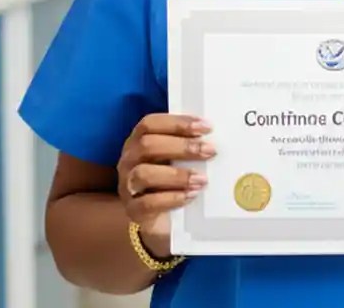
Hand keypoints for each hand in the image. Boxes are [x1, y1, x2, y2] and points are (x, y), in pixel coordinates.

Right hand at [116, 114, 215, 257]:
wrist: (160, 220)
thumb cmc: (171, 182)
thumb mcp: (178, 161)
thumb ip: (189, 148)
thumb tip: (215, 139)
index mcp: (138, 141)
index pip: (150, 124)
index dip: (177, 123)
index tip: (206, 127)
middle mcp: (129, 160)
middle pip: (147, 145)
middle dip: (182, 146)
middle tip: (210, 151)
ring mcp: (127, 186)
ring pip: (144, 174)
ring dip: (177, 175)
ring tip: (202, 180)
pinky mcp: (133, 210)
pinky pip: (147, 203)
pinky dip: (171, 198)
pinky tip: (191, 196)